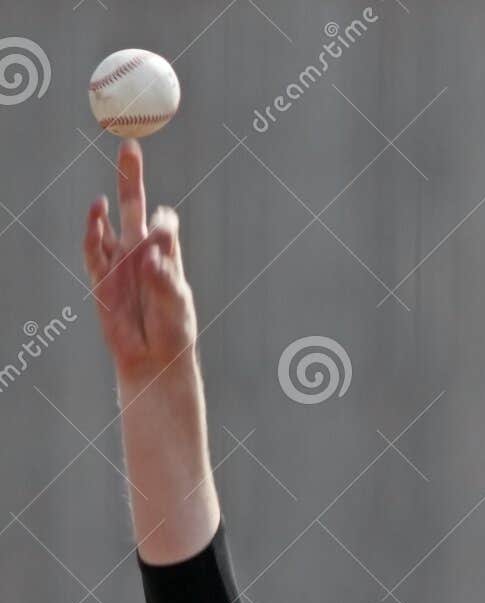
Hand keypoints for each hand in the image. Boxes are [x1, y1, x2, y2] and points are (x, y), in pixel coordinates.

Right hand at [83, 140, 196, 384]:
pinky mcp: (101, 278)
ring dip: (108, 207)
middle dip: (130, 175)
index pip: (166, 224)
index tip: (163, 232)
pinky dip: (93, 232)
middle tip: (129, 144)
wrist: (154, 361)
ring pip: (110, 225)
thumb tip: (152, 249)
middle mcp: (141, 251)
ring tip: (104, 200)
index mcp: (166, 254)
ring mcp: (119, 262)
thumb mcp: (176, 302)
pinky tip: (96, 215)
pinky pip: (94, 251)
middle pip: (134, 205)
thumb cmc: (172, 331)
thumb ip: (165, 275)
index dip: (165, 224)